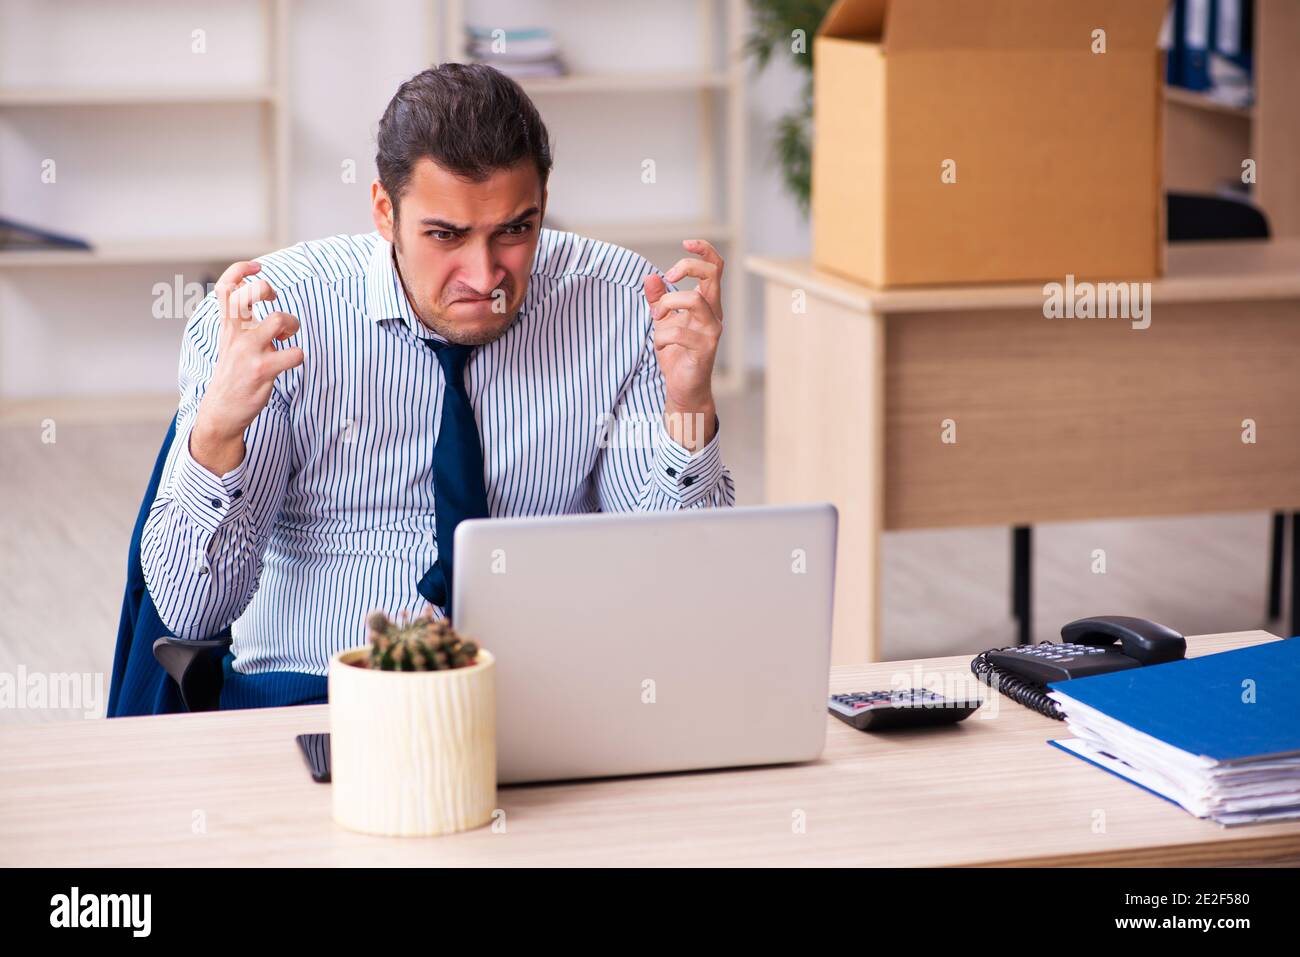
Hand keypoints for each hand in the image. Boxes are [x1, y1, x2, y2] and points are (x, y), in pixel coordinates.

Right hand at [190, 260, 302, 473]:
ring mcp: (249, 352)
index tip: (257, 268)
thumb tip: (260, 295)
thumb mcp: (230, 342)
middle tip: (275, 303)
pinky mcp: (263, 370)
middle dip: (268, 290)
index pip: (225, 287)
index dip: (240, 270)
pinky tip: (290, 361)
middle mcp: (236, 335)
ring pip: (280, 319)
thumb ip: (241, 320)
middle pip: (250, 294)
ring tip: (287, 336)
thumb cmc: (233, 374)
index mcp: (227, 326)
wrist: (222, 411)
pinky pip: (294, 353)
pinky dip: (298, 355)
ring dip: (292, 324)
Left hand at [642, 239, 722, 449]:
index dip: (703, 250)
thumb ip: (658, 299)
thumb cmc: (676, 354)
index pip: (715, 268)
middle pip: (711, 275)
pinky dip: (661, 337)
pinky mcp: (704, 348)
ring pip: (692, 300)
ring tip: (659, 320)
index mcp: (707, 303)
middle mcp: (714, 313)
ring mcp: (711, 331)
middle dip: (687, 268)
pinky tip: (662, 348)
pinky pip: (676, 331)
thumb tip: (650, 276)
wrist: (684, 388)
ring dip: (667, 306)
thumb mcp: (662, 321)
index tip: (686, 243)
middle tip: (669, 276)